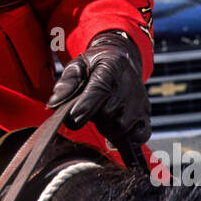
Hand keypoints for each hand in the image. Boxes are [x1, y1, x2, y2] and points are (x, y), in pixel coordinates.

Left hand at [46, 30, 149, 144]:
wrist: (123, 61)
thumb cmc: (96, 65)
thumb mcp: (78, 64)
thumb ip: (66, 82)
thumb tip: (54, 103)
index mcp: (111, 68)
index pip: (99, 91)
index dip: (84, 108)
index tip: (71, 119)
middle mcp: (129, 85)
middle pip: (108, 113)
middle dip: (94, 116)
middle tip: (90, 108)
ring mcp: (140, 101)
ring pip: (121, 127)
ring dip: (107, 127)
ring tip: (102, 114)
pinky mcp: (146, 114)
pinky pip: (140, 135)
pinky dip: (127, 139)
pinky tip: (115, 132)